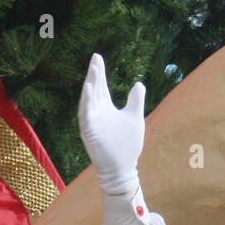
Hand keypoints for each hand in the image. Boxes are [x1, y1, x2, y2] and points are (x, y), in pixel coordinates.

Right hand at [78, 52, 145, 195]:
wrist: (122, 167)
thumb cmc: (128, 145)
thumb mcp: (135, 117)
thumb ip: (136, 100)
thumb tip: (139, 83)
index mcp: (106, 107)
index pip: (101, 86)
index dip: (100, 72)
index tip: (98, 57)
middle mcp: (97, 112)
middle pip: (94, 89)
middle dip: (95, 74)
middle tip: (96, 59)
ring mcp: (92, 121)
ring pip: (89, 99)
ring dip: (90, 85)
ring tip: (94, 71)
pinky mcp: (89, 131)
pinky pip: (85, 114)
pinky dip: (86, 102)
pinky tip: (88, 89)